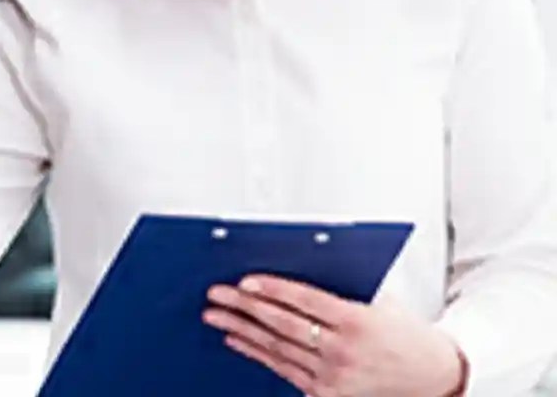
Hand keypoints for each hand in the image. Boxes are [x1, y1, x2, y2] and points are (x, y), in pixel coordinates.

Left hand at [203, 274, 467, 396]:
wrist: (433, 377)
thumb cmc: (404, 332)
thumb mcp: (380, 301)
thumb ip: (340, 287)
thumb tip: (293, 264)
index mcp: (358, 321)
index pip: (305, 301)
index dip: (272, 290)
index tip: (244, 281)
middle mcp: (344, 352)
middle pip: (283, 325)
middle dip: (244, 308)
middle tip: (216, 294)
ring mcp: (334, 378)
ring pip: (276, 349)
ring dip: (241, 331)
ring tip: (215, 316)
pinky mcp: (326, 395)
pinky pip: (283, 370)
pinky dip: (256, 353)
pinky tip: (237, 340)